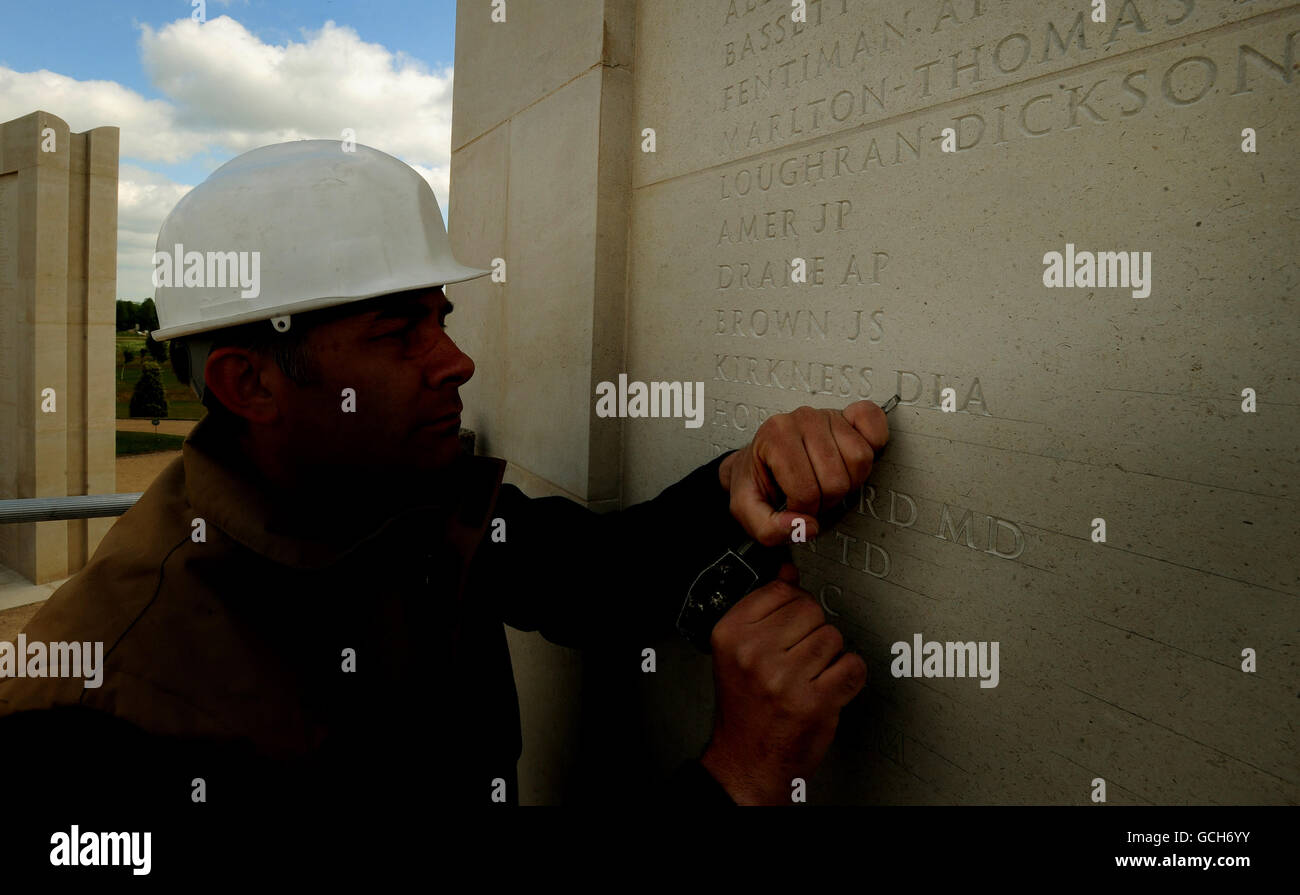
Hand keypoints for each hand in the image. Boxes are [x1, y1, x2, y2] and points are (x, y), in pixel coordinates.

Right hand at [700, 562, 866, 804]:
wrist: (747, 759)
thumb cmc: (746, 707)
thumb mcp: (738, 651)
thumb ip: (763, 609)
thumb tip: (789, 571)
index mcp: (731, 633)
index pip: (782, 590)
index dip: (793, 609)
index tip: (788, 628)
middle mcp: (754, 653)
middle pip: (812, 609)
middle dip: (812, 632)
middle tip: (797, 659)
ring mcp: (785, 677)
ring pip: (834, 637)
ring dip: (830, 657)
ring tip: (809, 676)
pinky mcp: (815, 701)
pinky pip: (853, 666)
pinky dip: (849, 677)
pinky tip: (828, 688)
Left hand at [718, 400, 888, 545]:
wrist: (756, 460)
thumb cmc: (756, 480)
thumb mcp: (747, 510)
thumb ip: (769, 529)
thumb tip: (806, 526)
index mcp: (774, 437)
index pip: (806, 490)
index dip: (804, 509)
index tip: (795, 506)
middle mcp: (802, 420)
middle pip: (837, 479)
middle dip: (826, 499)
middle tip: (813, 496)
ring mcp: (827, 415)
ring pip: (860, 459)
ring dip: (849, 481)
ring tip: (829, 481)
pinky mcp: (848, 415)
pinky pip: (873, 424)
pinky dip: (873, 442)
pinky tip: (852, 457)